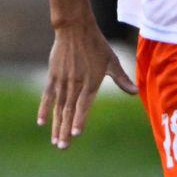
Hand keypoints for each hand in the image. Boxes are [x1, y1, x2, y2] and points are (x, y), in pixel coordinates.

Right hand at [37, 25, 137, 149]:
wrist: (74, 29)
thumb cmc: (96, 45)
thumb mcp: (111, 61)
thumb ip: (121, 79)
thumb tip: (135, 93)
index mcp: (90, 82)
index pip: (83, 105)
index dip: (80, 119)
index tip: (76, 133)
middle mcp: (75, 84)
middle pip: (69, 111)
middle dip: (65, 130)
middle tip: (62, 146)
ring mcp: (62, 81)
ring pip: (58, 108)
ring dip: (56, 125)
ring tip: (55, 141)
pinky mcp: (53, 76)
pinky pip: (47, 96)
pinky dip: (44, 109)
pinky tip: (41, 122)